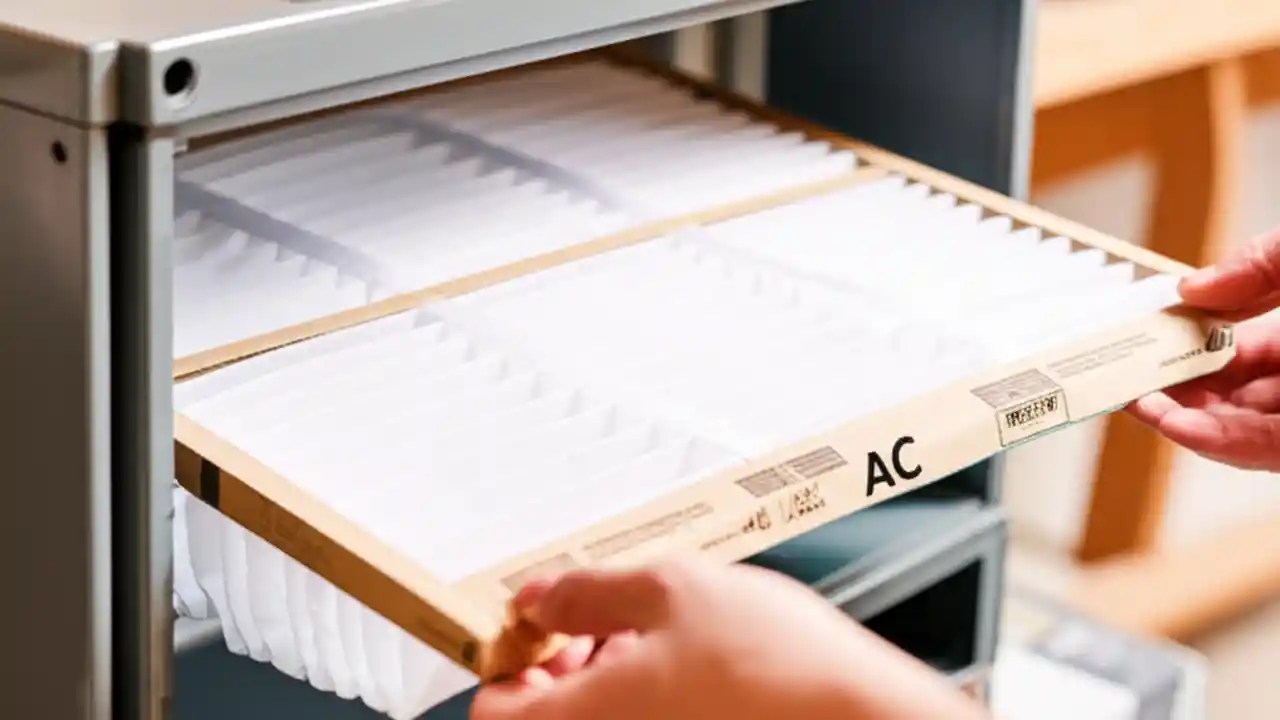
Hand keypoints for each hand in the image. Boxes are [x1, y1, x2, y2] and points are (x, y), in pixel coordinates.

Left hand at [472, 557, 984, 719]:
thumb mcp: (671, 589)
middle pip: (542, 718)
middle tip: (594, 619)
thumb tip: (540, 595)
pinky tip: (684, 664)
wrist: (862, 717)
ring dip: (602, 678)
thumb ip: (588, 591)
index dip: (505, 659)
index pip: (491, 711)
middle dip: (558, 662)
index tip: (534, 624)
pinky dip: (644, 700)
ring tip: (650, 632)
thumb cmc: (777, 667)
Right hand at [1128, 228, 1279, 470]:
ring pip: (1233, 429)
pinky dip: (1212, 441)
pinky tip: (1171, 422)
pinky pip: (1258, 449)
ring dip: (1177, 418)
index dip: (1185, 345)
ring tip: (1134, 400)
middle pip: (1225, 393)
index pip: (1236, 349)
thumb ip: (1259, 263)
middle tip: (1122, 374)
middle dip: (1170, 387)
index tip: (1142, 338)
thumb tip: (1193, 288)